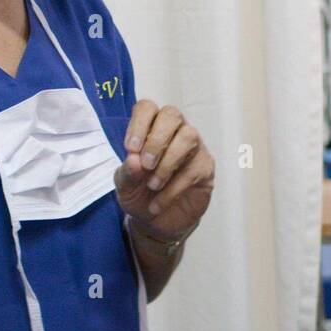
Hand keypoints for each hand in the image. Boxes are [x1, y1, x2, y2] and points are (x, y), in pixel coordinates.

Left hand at [114, 99, 215, 243]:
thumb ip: (127, 172)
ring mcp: (194, 147)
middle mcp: (174, 131)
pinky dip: (172, 189)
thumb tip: (133, 160)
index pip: (147, 108)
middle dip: (156, 139)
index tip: (130, 149)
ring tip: (153, 185)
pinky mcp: (205, 167)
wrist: (157, 222)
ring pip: (188, 136)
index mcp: (150, 128)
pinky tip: (159, 203)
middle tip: (146, 164)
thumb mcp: (125, 186)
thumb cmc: (140, 194)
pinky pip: (193, 169)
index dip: (139, 124)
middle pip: (172, 114)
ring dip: (168, 162)